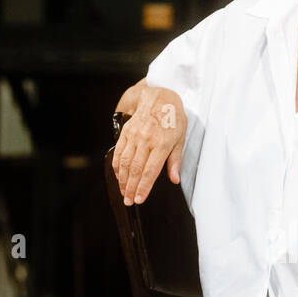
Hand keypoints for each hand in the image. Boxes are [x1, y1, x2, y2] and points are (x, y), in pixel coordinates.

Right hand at [112, 81, 186, 204]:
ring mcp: (134, 135)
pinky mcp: (126, 132)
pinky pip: (118, 152)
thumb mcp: (180, 138)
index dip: (143, 188)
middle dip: (131, 188)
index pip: (149, 171)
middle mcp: (146, 140)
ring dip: (122, 180)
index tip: (139, 199)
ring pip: (124, 163)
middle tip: (129, 201)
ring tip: (124, 192)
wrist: (160, 96)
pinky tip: (119, 176)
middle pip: (135, 170)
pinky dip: (117, 166)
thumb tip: (175, 179)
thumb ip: (175, 160)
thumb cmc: (173, 118)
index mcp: (161, 143)